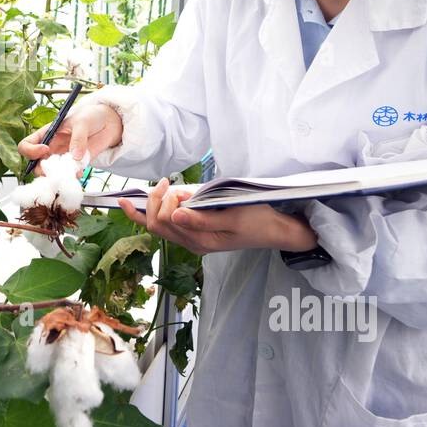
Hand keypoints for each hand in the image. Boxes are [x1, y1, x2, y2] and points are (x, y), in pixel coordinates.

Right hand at [17, 104, 122, 177]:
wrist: (108, 123)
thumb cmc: (90, 116)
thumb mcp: (83, 121)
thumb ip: (78, 138)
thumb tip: (75, 156)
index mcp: (47, 134)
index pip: (27, 145)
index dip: (31, 150)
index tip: (45, 150)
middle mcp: (51, 148)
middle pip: (35, 165)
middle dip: (41, 170)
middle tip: (54, 169)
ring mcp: (63, 159)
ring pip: (51, 174)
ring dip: (57, 177)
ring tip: (69, 173)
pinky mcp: (76, 166)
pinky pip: (69, 176)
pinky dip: (72, 178)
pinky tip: (79, 173)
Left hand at [117, 177, 318, 255]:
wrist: (273, 230)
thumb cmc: (256, 220)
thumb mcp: (232, 217)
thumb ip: (202, 219)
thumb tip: (174, 215)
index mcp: (200, 241)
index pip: (163, 221)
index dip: (163, 201)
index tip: (178, 187)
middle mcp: (192, 244)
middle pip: (155, 225)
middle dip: (153, 201)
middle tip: (167, 183)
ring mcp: (193, 241)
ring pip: (158, 226)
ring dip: (154, 205)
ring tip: (165, 186)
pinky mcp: (196, 234)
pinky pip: (168, 225)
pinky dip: (158, 210)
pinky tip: (160, 198)